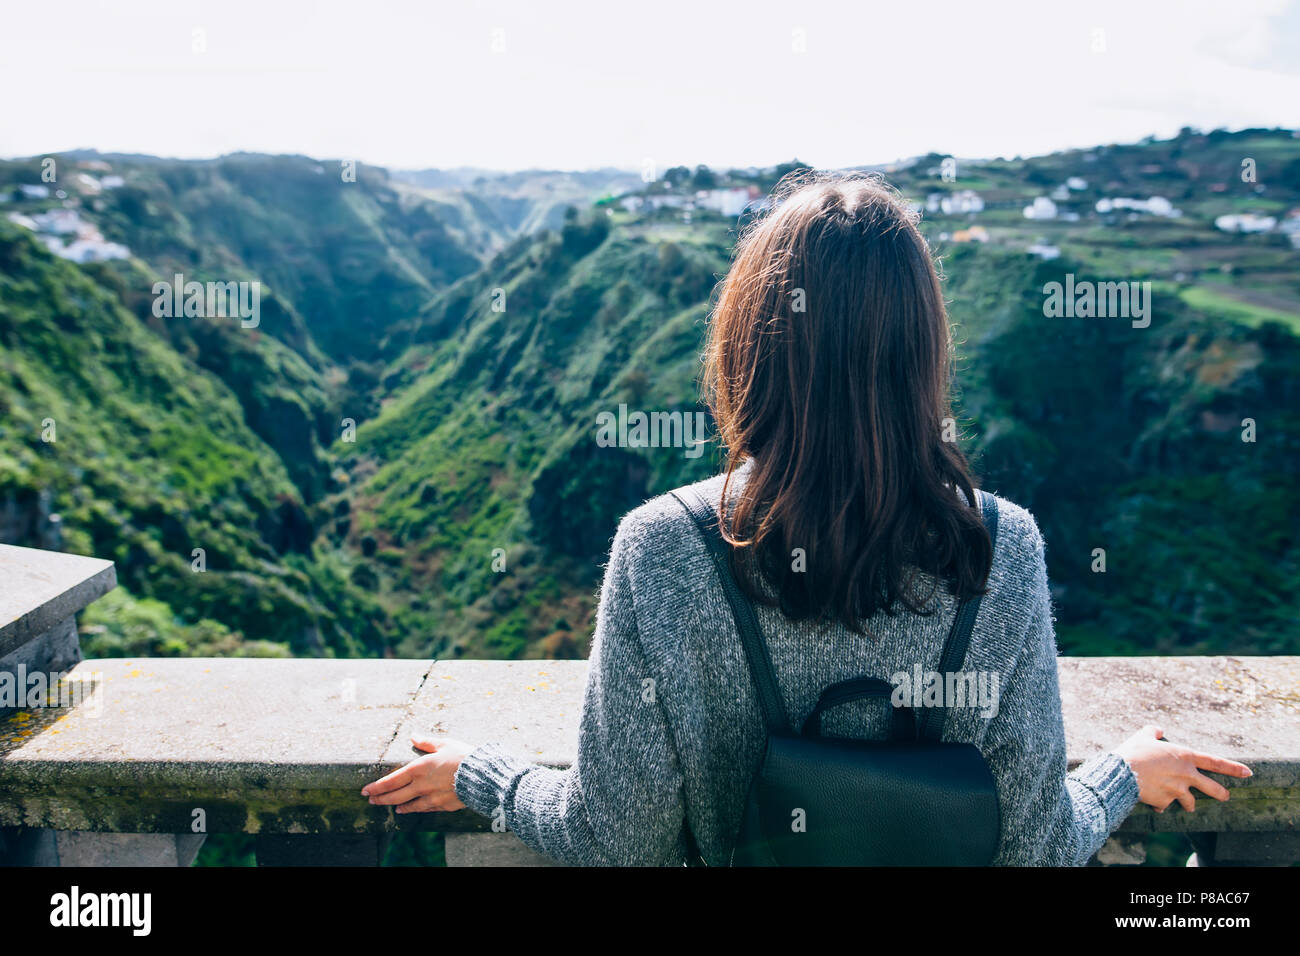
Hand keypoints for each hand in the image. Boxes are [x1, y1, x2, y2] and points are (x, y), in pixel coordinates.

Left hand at [361, 735, 472, 813]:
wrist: (481, 776)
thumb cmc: (463, 756)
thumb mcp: (444, 744)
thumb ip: (427, 742)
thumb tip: (413, 736)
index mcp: (419, 769)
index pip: (391, 781)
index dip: (376, 787)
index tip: (365, 790)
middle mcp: (421, 786)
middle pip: (395, 796)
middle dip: (381, 799)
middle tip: (371, 800)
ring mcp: (431, 798)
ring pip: (409, 805)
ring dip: (397, 806)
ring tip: (391, 807)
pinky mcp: (443, 806)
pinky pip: (425, 809)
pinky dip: (416, 809)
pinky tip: (412, 809)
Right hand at [1112, 725, 1251, 812]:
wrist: (1122, 771)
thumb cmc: (1134, 751)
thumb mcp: (1142, 736)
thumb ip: (1152, 731)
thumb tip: (1157, 729)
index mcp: (1185, 757)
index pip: (1216, 762)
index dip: (1233, 768)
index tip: (1248, 773)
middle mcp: (1186, 775)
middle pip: (1213, 788)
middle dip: (1221, 794)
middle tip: (1225, 796)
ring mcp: (1177, 790)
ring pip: (1191, 802)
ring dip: (1189, 804)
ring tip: (1187, 806)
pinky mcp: (1165, 802)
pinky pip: (1166, 806)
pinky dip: (1161, 805)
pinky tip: (1155, 804)